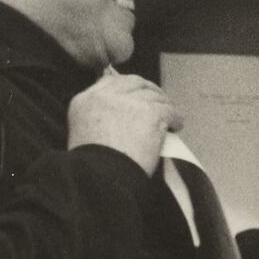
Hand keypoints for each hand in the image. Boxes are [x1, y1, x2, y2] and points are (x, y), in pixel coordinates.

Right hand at [67, 72, 182, 175]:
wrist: (102, 176)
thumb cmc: (93, 166)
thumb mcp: (82, 134)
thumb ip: (97, 117)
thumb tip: (119, 115)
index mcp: (85, 101)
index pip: (110, 81)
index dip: (127, 87)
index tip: (136, 94)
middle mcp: (106, 96)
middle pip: (134, 82)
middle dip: (148, 90)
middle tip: (157, 101)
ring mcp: (130, 102)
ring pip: (154, 96)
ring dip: (163, 106)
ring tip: (168, 118)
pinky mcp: (151, 113)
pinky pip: (169, 110)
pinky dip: (175, 119)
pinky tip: (176, 127)